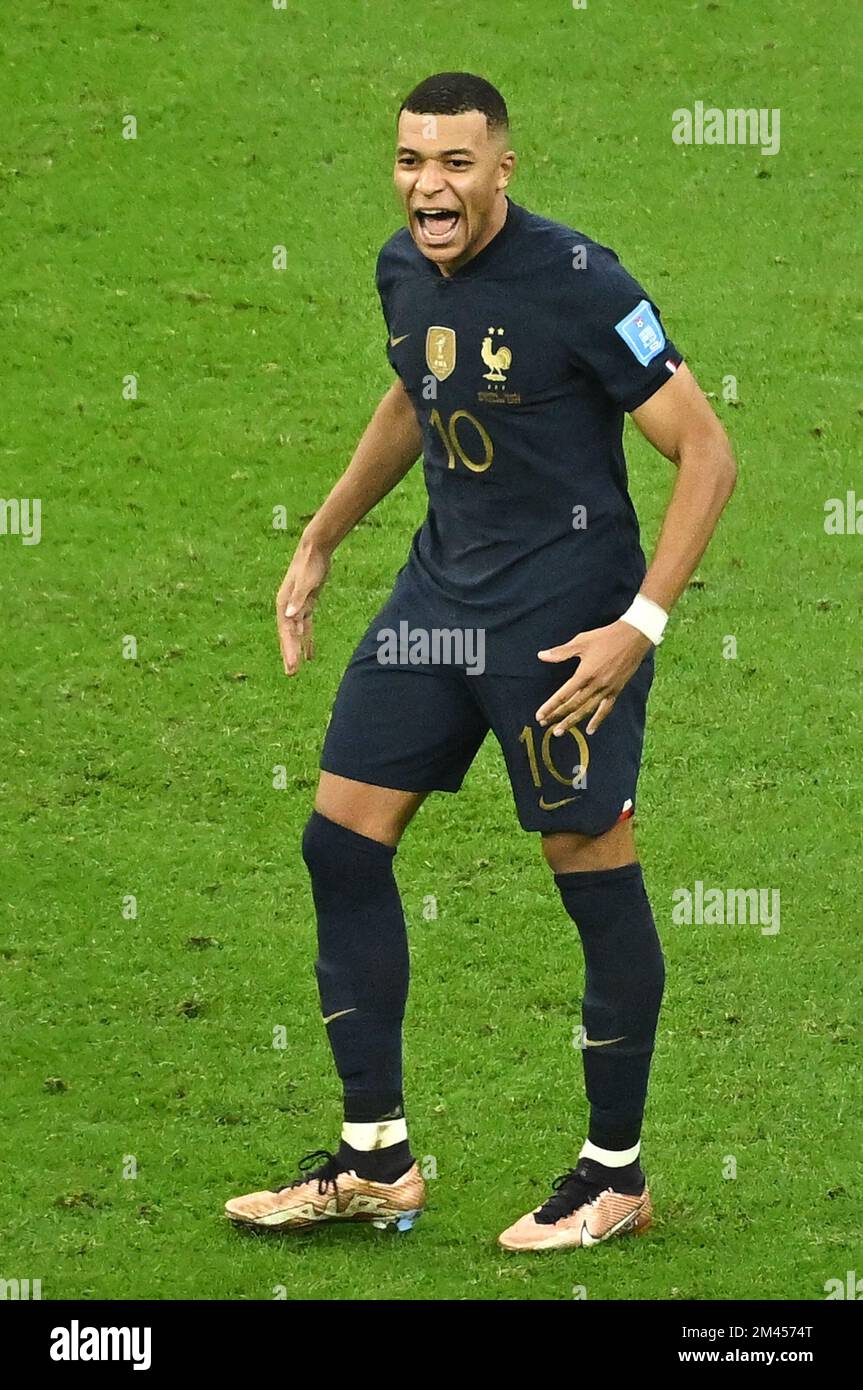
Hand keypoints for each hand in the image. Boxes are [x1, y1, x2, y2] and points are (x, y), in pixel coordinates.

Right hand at [275, 540, 330, 674]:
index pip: (286, 632)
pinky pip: (305, 627)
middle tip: (291, 674)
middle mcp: (287, 608)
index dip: (288, 649)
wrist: (314, 550)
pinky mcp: (306, 605)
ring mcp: (296, 607)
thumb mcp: (306, 582)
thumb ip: (298, 599)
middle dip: (289, 654)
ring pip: (296, 634)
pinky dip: (307, 640)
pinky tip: (310, 655)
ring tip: (296, 669)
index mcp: (284, 604)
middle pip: (288, 635)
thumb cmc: (310, 565)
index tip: (291, 665)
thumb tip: (289, 616)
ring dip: (296, 650)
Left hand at [535, 620, 652, 735]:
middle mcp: (595, 685)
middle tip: (544, 724)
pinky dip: (597, 720)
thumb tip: (541, 656)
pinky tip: (590, 730)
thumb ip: (561, 652)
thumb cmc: (605, 637)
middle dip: (557, 716)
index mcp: (585, 674)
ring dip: (572, 721)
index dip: (551, 706)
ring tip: (559, 731)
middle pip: (573, 705)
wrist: (633, 637)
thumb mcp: (581, 641)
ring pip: (587, 710)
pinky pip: (606, 709)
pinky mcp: (616, 690)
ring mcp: (607, 689)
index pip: (564, 695)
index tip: (539, 715)